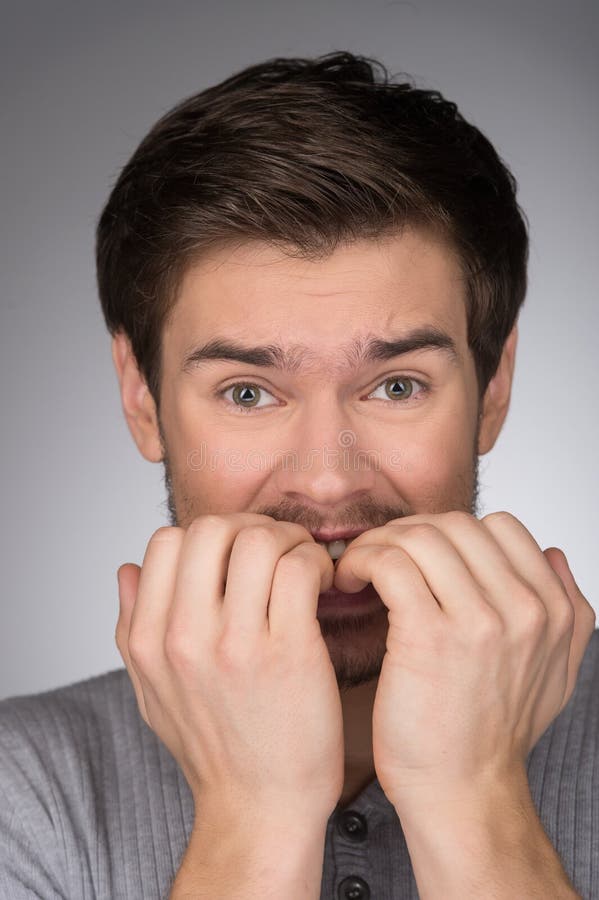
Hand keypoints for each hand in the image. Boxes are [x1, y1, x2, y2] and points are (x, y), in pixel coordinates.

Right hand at [115, 514, 343, 825]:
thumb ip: (131, 626)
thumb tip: (128, 568)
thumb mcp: (151, 691)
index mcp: (150, 641)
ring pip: (258, 541)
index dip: (206, 536)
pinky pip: (299, 571)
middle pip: (211, 528)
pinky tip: (323, 583)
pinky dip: (315, 563)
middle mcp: (186, 638)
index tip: (234, 555)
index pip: (166, 542)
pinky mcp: (289, 653)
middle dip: (249, 526)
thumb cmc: (212, 748)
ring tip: (302, 564)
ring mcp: (236, 645)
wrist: (259, 808)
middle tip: (275, 549)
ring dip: (288, 540)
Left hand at [333, 511, 595, 813]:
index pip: (501, 527)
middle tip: (380, 554)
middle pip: (455, 524)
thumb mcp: (556, 673)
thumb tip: (554, 554)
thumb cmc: (494, 734)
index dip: (452, 531)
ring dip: (379, 543)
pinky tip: (349, 582)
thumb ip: (569, 612)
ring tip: (359, 567)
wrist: (464, 792)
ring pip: (419, 536)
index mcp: (552, 611)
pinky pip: (390, 564)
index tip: (419, 553)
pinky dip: (362, 561)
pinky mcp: (429, 635)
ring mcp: (478, 621)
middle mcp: (522, 609)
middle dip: (408, 531)